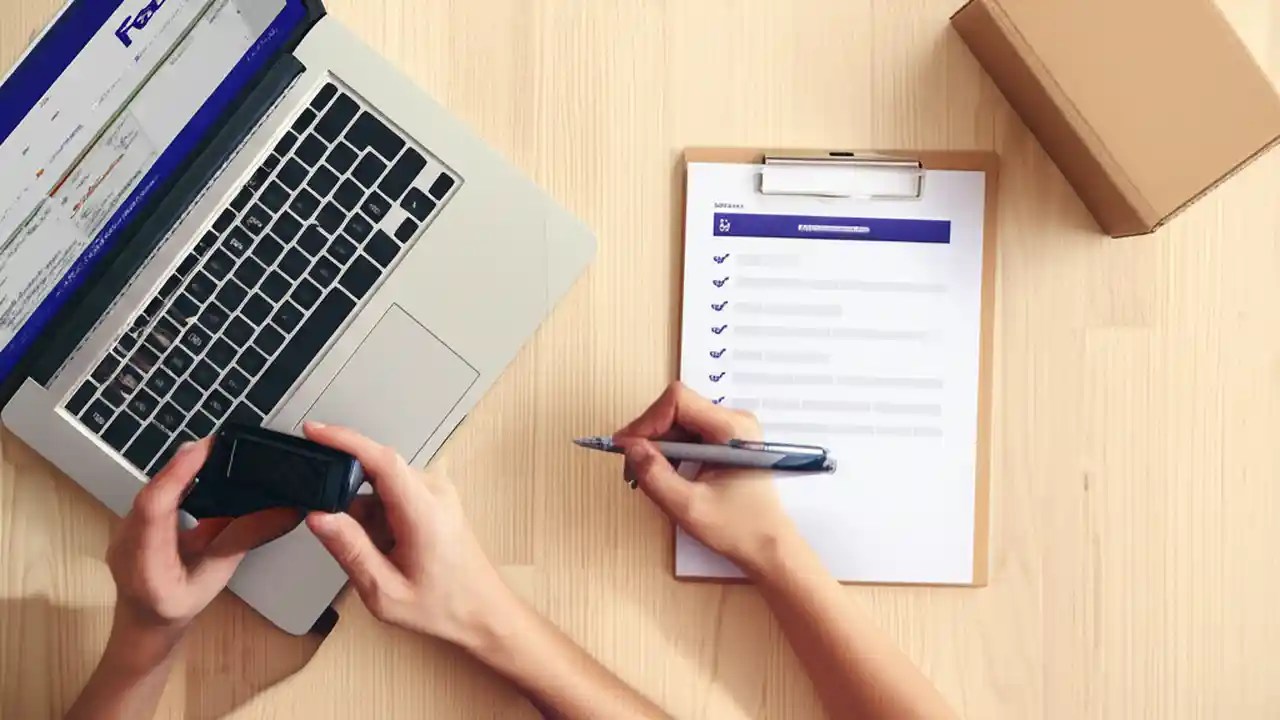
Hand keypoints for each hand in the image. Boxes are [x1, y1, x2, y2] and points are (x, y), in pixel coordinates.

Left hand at [107, 440, 299, 635]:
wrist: (142, 627)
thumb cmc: (177, 610)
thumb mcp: (215, 579)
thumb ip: (244, 540)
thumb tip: (285, 511)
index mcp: (146, 566)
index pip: (154, 508)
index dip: (178, 473)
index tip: (204, 447)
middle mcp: (125, 542)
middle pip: (152, 491)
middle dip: (184, 463)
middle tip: (220, 443)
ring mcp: (122, 530)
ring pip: (151, 489)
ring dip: (180, 469)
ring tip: (214, 451)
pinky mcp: (130, 521)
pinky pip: (151, 494)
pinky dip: (176, 479)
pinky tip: (198, 470)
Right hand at [302, 423, 513, 648]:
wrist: (483, 611)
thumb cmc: (444, 605)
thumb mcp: (385, 591)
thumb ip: (351, 550)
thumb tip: (319, 517)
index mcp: (424, 511)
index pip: (381, 459)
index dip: (345, 440)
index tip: (314, 431)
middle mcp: (434, 493)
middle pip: (377, 467)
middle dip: (343, 484)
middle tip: (325, 517)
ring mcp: (436, 493)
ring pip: (381, 482)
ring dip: (362, 507)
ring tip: (370, 551)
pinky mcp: (434, 498)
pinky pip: (393, 491)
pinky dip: (375, 512)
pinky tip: (380, 546)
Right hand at [615, 382, 797, 574]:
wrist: (768, 545)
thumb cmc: (737, 528)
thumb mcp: (689, 507)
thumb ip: (656, 476)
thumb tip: (630, 448)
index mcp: (732, 430)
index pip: (679, 401)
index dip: (648, 420)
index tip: (628, 447)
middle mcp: (734, 421)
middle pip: (677, 409)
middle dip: (649, 434)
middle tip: (631, 464)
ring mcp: (731, 430)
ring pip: (679, 421)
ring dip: (657, 444)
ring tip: (643, 473)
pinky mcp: (725, 442)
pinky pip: (689, 434)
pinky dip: (670, 451)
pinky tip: (663, 473)